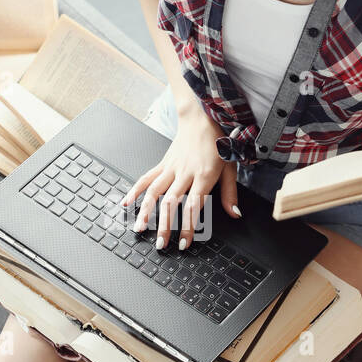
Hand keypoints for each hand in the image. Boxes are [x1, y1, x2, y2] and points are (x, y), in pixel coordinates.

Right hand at [120, 105, 240, 249]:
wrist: (203, 117)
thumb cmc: (219, 142)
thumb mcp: (230, 168)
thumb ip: (230, 193)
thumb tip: (235, 214)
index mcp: (203, 175)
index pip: (193, 206)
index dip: (187, 227)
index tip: (183, 243)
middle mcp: (184, 172)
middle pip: (171, 203)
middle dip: (164, 226)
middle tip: (160, 244)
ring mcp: (171, 167)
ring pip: (155, 191)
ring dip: (145, 211)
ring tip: (139, 228)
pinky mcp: (163, 163)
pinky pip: (146, 177)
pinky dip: (135, 190)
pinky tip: (126, 203)